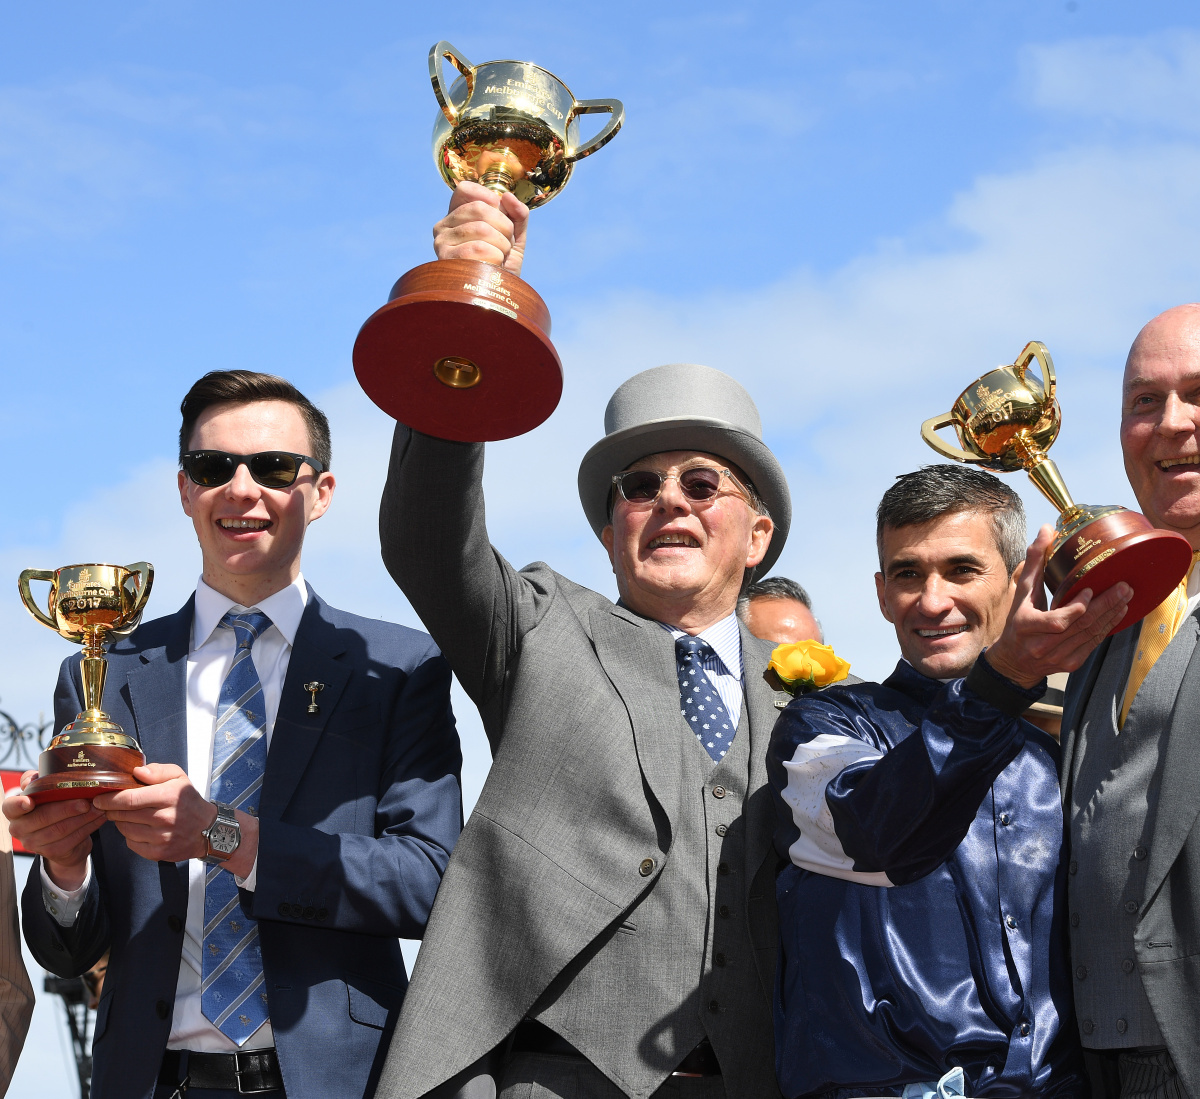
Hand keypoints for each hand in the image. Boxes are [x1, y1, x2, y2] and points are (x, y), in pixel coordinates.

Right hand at [3, 771, 104, 889]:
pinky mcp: (51, 853)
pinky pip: (72, 839)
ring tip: (98, 808)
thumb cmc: (52, 805)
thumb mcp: (44, 790)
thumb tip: (30, 780)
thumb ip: (37, 781)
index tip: (30, 802)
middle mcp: (19, 829)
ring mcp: (34, 843)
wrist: (63, 835)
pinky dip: (88, 827)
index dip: (19, 805)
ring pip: (60, 830)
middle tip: (85, 802)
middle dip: (66, 809)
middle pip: (42, 817)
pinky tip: (99, 818)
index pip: (10, 807)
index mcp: (15, 811)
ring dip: (82, 818)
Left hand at [94, 763, 214, 862]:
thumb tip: (136, 772)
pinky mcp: (157, 853)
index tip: (99, 798)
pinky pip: (131, 843)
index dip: (109, 799)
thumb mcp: (179, 778)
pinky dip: (130, 836)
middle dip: (111, 809)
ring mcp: (161, 838)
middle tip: (109, 806)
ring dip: (120, 822)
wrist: (207, 830)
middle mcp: (164, 818)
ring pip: (125, 829)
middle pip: (123, 814)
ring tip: (128, 816)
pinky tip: (139, 829)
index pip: (129, 798)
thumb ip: (158, 771)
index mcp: (168, 796)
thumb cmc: (189, 801)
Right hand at [432, 180, 528, 273]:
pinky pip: (479, 249)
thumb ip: (517, 214)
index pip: (465, 189)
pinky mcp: (446, 260)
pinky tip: (493, 268)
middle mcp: (443, 226)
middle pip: (480, 208)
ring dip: (502, 245)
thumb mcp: (514, 235)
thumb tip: (507, 197)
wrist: (497, 297)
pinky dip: (495, 258)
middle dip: (504, 227)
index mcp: (456, 216)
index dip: (488, 197)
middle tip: (506, 244)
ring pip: (482, 229)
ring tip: (500, 258)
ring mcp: (441, 243)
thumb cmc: (503, 264)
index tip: (501, 213)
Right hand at [985, 525, 1132, 688]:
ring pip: (1090, 634)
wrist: (1014, 661)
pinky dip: (1107, 627)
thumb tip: (1047, 530)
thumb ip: (1035, 561)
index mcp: (1027, 627)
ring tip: (1126, 596)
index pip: (1057, 621)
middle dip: (1105, 605)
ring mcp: (1058, 657)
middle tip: (1123, 587)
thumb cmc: (1018, 621)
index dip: (1077, 608)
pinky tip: (1118, 613)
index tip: (1090, 590)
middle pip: (1081, 625)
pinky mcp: (1071, 663)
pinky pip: (1093, 643)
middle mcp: (1042, 645)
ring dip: (1111, 614)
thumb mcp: (1022, 592)